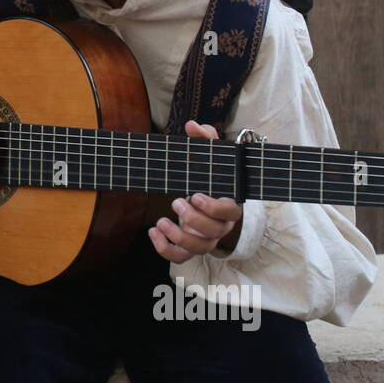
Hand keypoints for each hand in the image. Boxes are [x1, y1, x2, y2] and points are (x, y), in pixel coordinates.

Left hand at [147, 121, 243, 262]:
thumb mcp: (210, 157)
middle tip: (176, 202)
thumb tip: (192, 125)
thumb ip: (205, 139)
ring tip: (161, 223)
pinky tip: (153, 233)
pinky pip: (182, 257)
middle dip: (193, 220)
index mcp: (229, 203)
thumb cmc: (211, 176)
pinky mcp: (191, 246)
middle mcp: (221, 225)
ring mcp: (207, 238)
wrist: (208, 195)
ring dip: (179, 237)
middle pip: (214, 232)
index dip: (213, 207)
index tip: (195, 194)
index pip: (229, 212)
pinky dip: (166, 250)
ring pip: (199, 249)